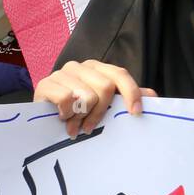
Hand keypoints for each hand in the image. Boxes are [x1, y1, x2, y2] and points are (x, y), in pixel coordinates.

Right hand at [32, 59, 156, 137]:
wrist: (40, 119)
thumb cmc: (75, 113)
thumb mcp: (102, 107)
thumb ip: (125, 98)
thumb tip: (153, 96)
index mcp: (96, 68)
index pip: (119, 74)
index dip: (130, 92)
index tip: (135, 113)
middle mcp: (79, 66)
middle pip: (104, 87)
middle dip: (100, 113)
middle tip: (90, 128)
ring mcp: (61, 73)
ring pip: (86, 96)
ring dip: (80, 117)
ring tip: (74, 125)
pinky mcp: (45, 84)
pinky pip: (66, 99)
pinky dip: (66, 114)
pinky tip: (61, 118)